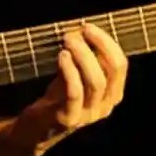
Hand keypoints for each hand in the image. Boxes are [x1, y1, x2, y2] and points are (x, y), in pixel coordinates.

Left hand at [12, 22, 127, 150]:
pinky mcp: (70, 119)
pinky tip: (62, 57)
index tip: (89, 27)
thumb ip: (81, 58)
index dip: (107, 43)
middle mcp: (105, 106)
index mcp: (112, 94)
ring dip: (83, 56)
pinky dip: (70, 71)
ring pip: (96, 81)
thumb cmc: (57, 98)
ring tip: (68, 41)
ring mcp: (89, 115)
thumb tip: (80, 29)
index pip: (120, 65)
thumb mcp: (74, 76)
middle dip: (98, 45)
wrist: (35, 128)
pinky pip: (75, 93)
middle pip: (112, 71)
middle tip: (79, 31)